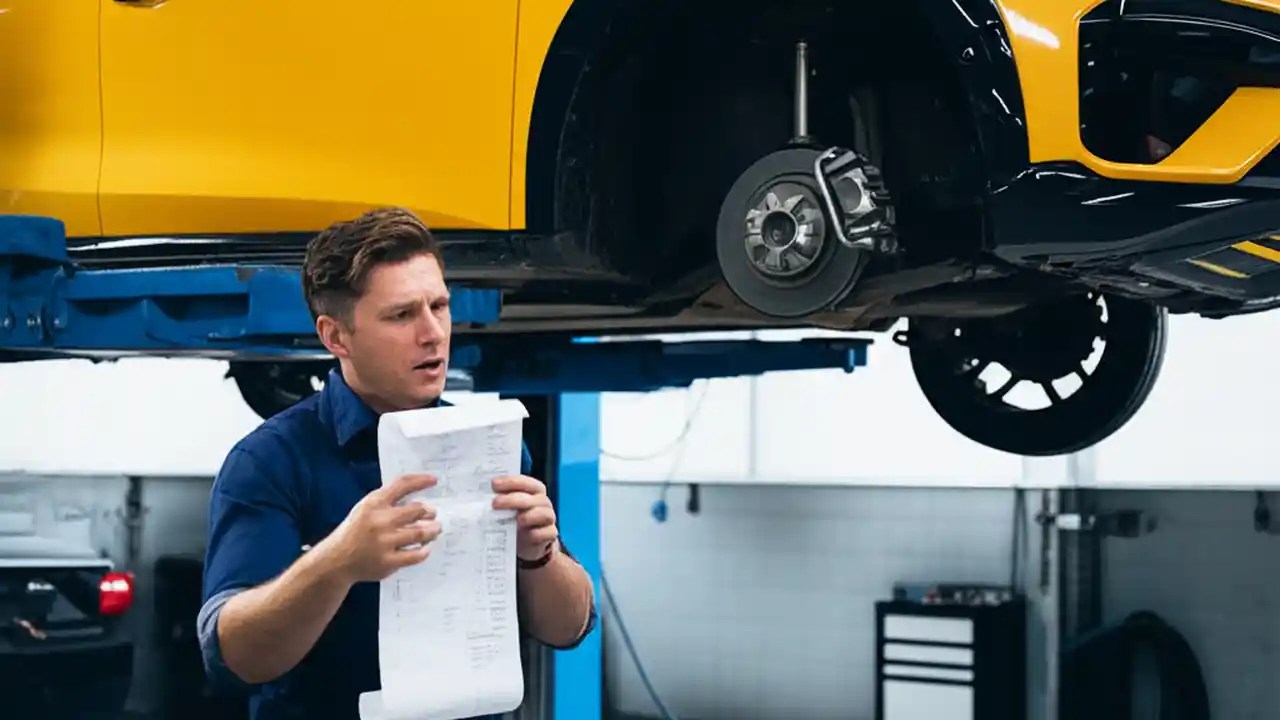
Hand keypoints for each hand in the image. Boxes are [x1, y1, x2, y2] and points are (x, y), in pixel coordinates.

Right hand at [321, 473, 441, 583]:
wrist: (336, 560)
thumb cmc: (356, 531)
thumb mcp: (366, 508)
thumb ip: (388, 501)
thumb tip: (420, 501)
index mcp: (373, 503)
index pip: (402, 484)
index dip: (421, 480)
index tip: (434, 480)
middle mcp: (379, 520)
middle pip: (417, 510)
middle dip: (430, 512)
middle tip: (433, 514)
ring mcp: (384, 542)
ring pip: (420, 533)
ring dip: (432, 530)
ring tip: (435, 529)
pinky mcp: (388, 562)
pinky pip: (416, 555)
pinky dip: (424, 550)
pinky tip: (425, 548)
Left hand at [492, 475, 558, 561]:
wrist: (526, 542)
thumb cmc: (514, 519)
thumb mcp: (507, 508)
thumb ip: (498, 499)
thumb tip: (477, 496)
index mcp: (533, 491)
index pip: (525, 482)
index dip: (510, 482)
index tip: (494, 484)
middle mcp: (542, 502)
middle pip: (532, 498)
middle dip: (513, 499)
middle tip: (495, 503)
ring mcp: (548, 518)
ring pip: (544, 514)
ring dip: (529, 516)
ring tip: (516, 520)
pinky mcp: (550, 534)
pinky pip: (546, 533)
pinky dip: (536, 533)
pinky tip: (526, 534)